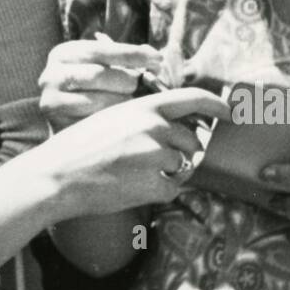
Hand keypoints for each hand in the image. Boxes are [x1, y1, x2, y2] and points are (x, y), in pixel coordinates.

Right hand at [28, 88, 230, 219]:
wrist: (58, 175)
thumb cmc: (80, 146)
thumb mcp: (113, 117)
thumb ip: (144, 117)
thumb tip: (175, 125)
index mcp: (145, 106)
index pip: (193, 98)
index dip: (216, 104)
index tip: (230, 111)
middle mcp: (156, 127)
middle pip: (191, 139)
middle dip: (179, 150)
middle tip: (148, 158)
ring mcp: (157, 156)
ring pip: (182, 165)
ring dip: (166, 171)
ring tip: (133, 172)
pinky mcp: (155, 183)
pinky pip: (173, 189)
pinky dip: (158, 190)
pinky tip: (132, 186)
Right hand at [38, 36, 163, 129]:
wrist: (67, 129)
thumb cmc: (93, 91)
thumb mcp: (104, 68)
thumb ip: (127, 60)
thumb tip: (153, 55)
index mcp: (63, 53)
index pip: (102, 49)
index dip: (133, 53)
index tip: (158, 59)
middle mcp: (51, 75)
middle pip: (98, 75)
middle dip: (128, 81)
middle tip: (142, 87)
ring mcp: (51, 101)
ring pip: (98, 102)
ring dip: (123, 105)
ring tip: (133, 106)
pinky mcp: (57, 126)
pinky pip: (94, 124)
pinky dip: (114, 124)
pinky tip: (124, 123)